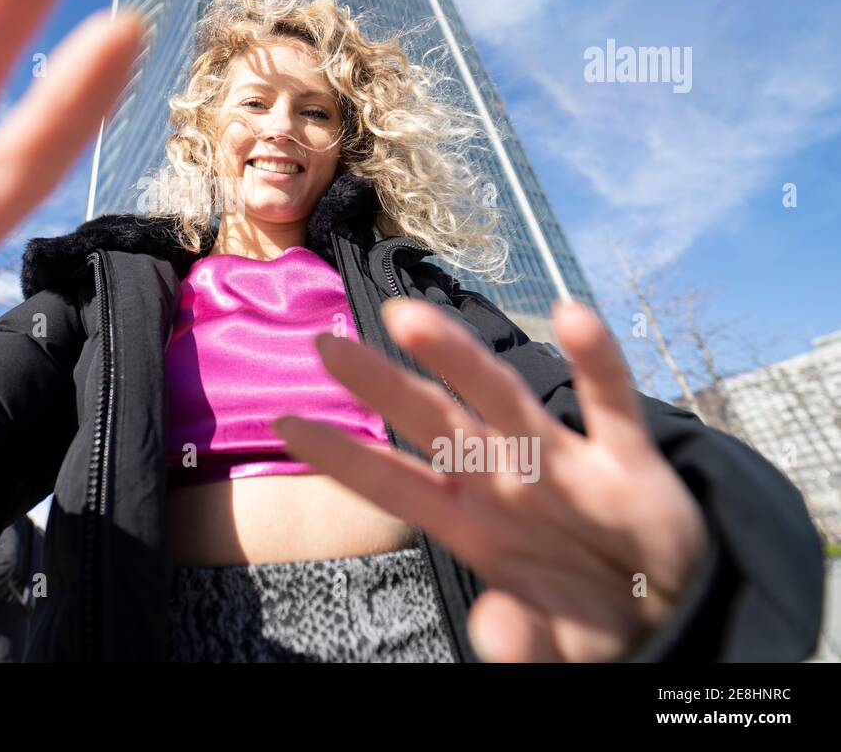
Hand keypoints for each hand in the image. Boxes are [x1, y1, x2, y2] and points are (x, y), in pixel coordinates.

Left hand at [272, 297, 710, 661]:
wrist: (678, 614)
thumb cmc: (592, 621)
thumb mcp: (557, 646)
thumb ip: (523, 642)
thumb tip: (496, 628)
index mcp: (473, 526)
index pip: (393, 483)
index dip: (342, 456)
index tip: (284, 424)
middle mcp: (507, 482)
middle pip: (433, 423)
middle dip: (382, 386)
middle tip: (324, 346)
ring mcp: (564, 465)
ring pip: (502, 399)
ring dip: (458, 358)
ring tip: (407, 317)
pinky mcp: (630, 463)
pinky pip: (612, 404)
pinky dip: (596, 361)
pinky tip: (571, 315)